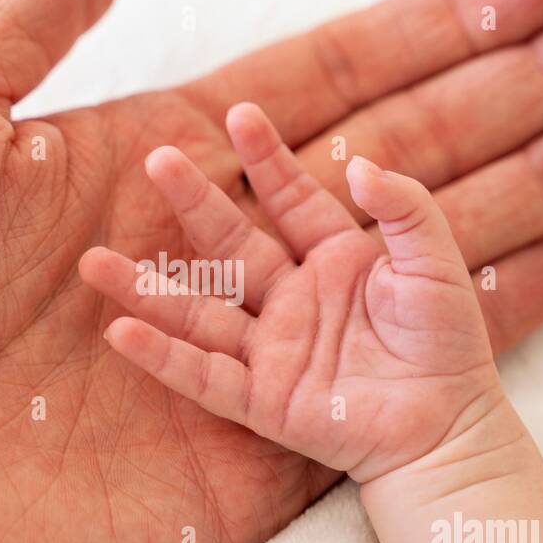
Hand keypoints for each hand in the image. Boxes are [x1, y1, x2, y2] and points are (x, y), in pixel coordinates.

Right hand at [82, 103, 500, 481]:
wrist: (448, 428)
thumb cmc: (446, 344)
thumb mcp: (436, 263)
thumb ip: (406, 210)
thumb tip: (363, 164)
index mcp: (333, 259)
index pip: (290, 199)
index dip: (267, 159)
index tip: (239, 114)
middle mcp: (292, 299)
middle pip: (230, 245)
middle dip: (194, 203)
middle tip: (155, 160)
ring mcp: (273, 349)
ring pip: (200, 311)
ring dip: (148, 288)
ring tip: (94, 262)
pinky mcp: (263, 400)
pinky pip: (205, 377)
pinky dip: (164, 358)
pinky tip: (121, 334)